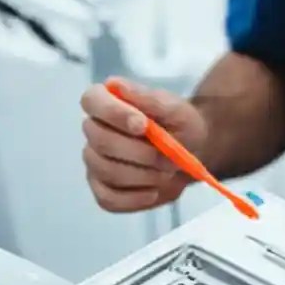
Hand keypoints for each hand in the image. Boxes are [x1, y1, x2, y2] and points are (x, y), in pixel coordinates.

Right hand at [81, 77, 207, 212]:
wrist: (193, 154)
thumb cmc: (180, 125)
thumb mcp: (174, 108)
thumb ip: (147, 98)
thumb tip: (114, 84)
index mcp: (106, 102)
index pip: (91, 101)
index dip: (113, 113)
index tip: (143, 125)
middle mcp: (94, 131)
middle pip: (100, 142)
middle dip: (139, 152)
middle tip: (169, 156)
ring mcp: (95, 162)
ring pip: (106, 171)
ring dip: (143, 175)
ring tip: (167, 171)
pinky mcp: (102, 190)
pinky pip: (109, 199)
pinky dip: (136, 198)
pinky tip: (154, 191)